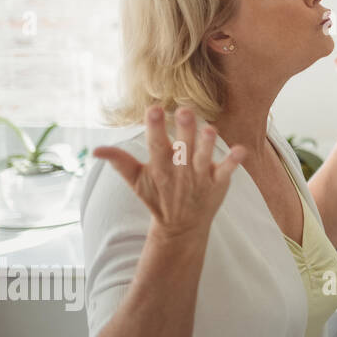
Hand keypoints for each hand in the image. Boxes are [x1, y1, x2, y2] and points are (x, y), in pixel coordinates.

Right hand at [92, 105, 245, 240]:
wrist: (181, 227)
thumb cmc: (158, 197)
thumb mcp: (137, 181)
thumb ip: (119, 162)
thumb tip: (95, 150)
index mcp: (160, 166)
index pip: (156, 144)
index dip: (155, 127)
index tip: (154, 109)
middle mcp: (181, 170)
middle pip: (183, 147)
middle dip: (184, 130)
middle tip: (185, 110)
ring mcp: (200, 177)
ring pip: (204, 158)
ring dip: (207, 144)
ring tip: (210, 129)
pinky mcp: (217, 183)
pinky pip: (227, 171)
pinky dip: (233, 162)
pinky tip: (241, 149)